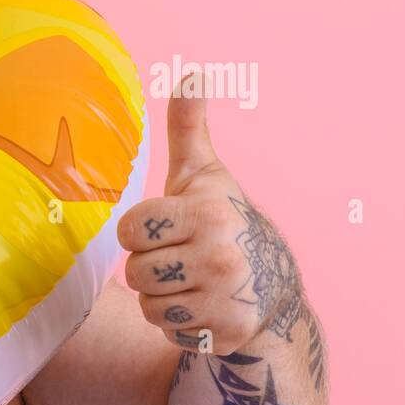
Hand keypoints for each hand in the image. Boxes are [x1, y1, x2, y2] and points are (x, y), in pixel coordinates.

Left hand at [117, 71, 281, 355]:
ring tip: (190, 282)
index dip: (141, 232)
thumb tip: (192, 72)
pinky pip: (167, 330)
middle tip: (180, 259)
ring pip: (148, 304)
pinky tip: (202, 307)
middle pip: (135, 272)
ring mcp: (226, 297)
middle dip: (150, 267)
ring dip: (161, 297)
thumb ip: (187, 128)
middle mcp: (220, 255)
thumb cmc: (222, 221)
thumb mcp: (204, 174)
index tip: (166, 229)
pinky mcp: (225, 332)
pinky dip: (178, 323)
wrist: (273, 288)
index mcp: (208, 213)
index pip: (131, 230)